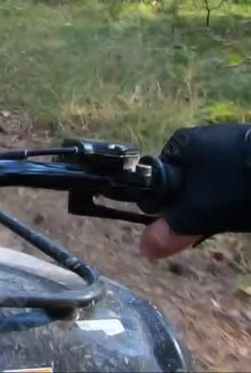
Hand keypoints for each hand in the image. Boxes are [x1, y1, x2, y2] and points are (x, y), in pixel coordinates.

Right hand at [140, 124, 249, 259]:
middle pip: (190, 178)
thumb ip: (170, 231)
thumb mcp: (199, 214)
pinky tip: (249, 199)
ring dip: (222, 195)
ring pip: (216, 176)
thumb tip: (144, 249)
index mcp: (180, 143)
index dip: (170, 202)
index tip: (185, 219)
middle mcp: (202, 135)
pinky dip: (240, 187)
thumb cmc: (235, 186)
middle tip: (213, 219)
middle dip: (199, 201)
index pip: (164, 177)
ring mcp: (231, 138)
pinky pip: (238, 171)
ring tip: (236, 211)